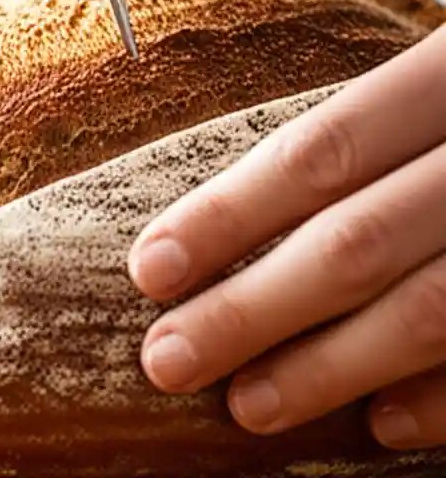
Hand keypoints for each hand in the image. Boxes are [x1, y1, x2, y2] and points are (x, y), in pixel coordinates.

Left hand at [129, 25, 445, 448]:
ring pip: (434, 310)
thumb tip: (234, 230)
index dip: (228, 216)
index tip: (150, 270)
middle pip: (359, 241)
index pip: (321, 151)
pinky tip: (380, 426)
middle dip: (252, 310)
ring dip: (331, 367)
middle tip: (168, 361)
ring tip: (248, 406)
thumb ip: (375, 143)